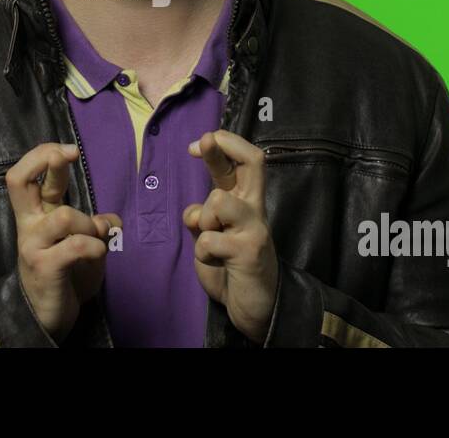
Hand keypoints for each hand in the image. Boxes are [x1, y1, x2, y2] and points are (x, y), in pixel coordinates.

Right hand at [6, 142, 120, 342]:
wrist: (45, 317)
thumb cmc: (65, 276)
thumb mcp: (81, 245)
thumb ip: (94, 227)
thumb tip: (113, 220)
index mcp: (35, 214)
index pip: (24, 175)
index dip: (43, 154)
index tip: (70, 151)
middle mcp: (29, 225)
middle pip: (18, 180)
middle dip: (46, 159)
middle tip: (68, 155)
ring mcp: (33, 245)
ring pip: (65, 216)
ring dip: (91, 224)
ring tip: (97, 238)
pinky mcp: (44, 267)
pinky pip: (76, 246)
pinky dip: (96, 246)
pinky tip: (99, 255)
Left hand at [183, 130, 278, 344]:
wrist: (256, 307)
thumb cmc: (231, 268)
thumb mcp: (212, 236)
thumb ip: (203, 218)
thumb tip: (192, 208)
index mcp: (245, 201)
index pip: (246, 160)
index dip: (224, 144)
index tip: (197, 145)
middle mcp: (254, 209)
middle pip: (251, 162)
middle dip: (220, 147)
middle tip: (201, 142)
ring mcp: (254, 228)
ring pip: (219, 200)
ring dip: (203, 218)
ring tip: (210, 240)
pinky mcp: (250, 251)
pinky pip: (209, 239)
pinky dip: (202, 251)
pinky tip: (215, 262)